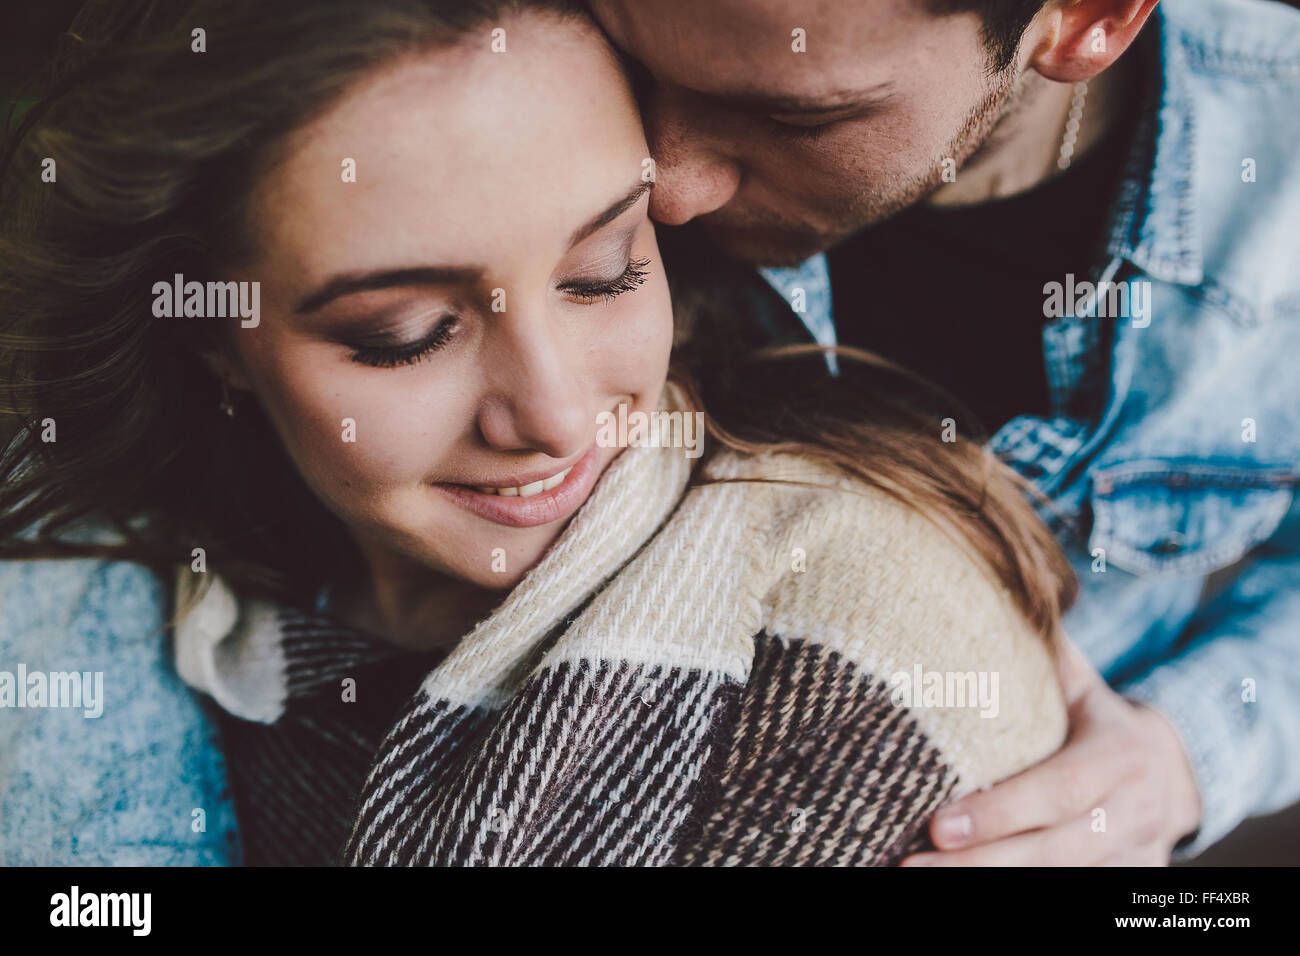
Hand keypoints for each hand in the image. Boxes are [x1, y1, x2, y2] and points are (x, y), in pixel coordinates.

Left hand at [900, 637, 1201, 865]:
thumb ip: (1041, 650)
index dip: (999, 811)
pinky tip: (957, 889)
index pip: (1058, 789)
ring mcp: (1134, 857)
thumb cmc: (1100, 720)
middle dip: (980, 863)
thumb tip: (996, 585)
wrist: (1180, 772)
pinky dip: (1016, 893)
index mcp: (1122, 756)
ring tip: (921, 879)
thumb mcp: (1082, 683)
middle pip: (1053, 851)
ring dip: (988, 883)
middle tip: (910, 866)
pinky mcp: (1123, 885)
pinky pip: (1068, 894)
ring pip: (1059, 880)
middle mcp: (1136, 813)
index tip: (936, 824)